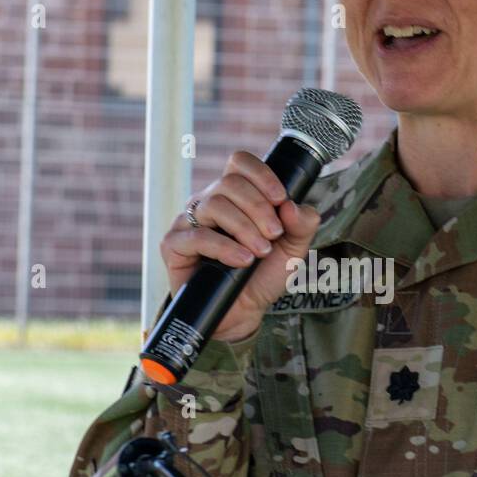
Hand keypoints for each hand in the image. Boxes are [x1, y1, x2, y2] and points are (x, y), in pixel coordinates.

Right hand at [159, 150, 321, 342]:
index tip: (281, 199)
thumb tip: (292, 206)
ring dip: (244, 228)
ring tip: (260, 252)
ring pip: (214, 205)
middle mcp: (209, 202)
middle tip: (274, 235)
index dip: (261, 174)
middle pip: (230, 183)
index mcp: (235, 195)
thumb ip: (302, 225)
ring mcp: (189, 222)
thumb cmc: (262, 276)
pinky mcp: (174, 245)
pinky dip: (224, 247)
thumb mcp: (292, 250)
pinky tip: (242, 260)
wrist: (243, 313)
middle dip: (259, 208)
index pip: (239, 163)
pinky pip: (196, 236)